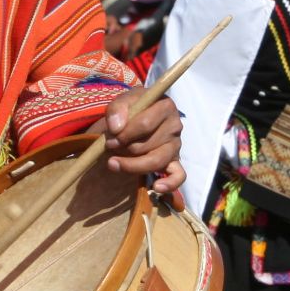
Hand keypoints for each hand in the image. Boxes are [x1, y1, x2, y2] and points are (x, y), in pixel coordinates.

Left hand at [91, 90, 184, 207]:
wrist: (134, 120)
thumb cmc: (129, 111)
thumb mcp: (121, 103)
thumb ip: (117, 109)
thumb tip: (116, 128)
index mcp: (165, 106)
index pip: (146, 123)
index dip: (125, 134)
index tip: (110, 139)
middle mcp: (175, 125)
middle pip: (148, 144)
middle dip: (125, 149)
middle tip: (110, 147)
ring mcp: (176, 144)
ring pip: (157, 161)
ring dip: (132, 165)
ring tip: (114, 164)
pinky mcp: (175, 161)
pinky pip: (179, 176)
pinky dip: (169, 183)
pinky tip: (156, 187)